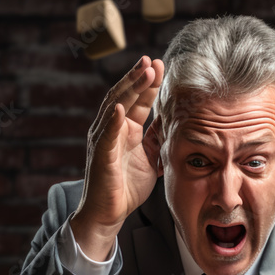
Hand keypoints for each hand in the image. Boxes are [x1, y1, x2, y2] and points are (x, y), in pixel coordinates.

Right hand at [71, 55, 164, 260]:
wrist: (109, 214)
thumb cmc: (127, 188)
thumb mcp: (151, 158)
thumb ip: (159, 139)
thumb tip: (174, 121)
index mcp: (125, 129)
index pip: (138, 100)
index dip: (148, 83)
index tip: (161, 65)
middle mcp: (112, 130)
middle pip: (126, 97)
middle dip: (139, 78)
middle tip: (153, 60)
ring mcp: (104, 141)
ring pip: (115, 108)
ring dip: (129, 89)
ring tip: (143, 72)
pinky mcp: (101, 156)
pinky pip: (106, 135)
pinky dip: (112, 120)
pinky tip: (120, 106)